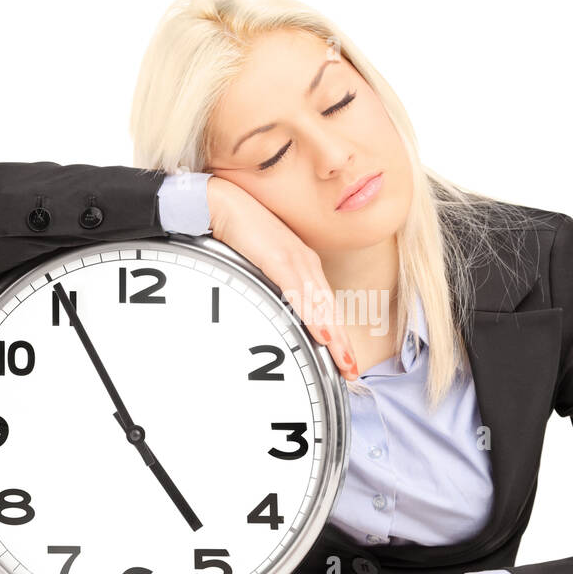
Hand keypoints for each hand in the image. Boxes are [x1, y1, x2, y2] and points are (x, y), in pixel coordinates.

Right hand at [205, 175, 359, 383]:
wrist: (221, 202)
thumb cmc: (237, 231)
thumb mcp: (258, 264)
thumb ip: (270, 284)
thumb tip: (272, 310)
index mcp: (302, 265)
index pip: (324, 306)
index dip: (336, 334)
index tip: (343, 359)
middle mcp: (305, 264)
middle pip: (329, 310)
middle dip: (342, 343)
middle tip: (351, 372)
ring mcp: (294, 260)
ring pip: (320, 306)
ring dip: (334, 337)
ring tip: (344, 362)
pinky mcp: (278, 259)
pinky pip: (300, 294)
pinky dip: (313, 315)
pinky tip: (324, 334)